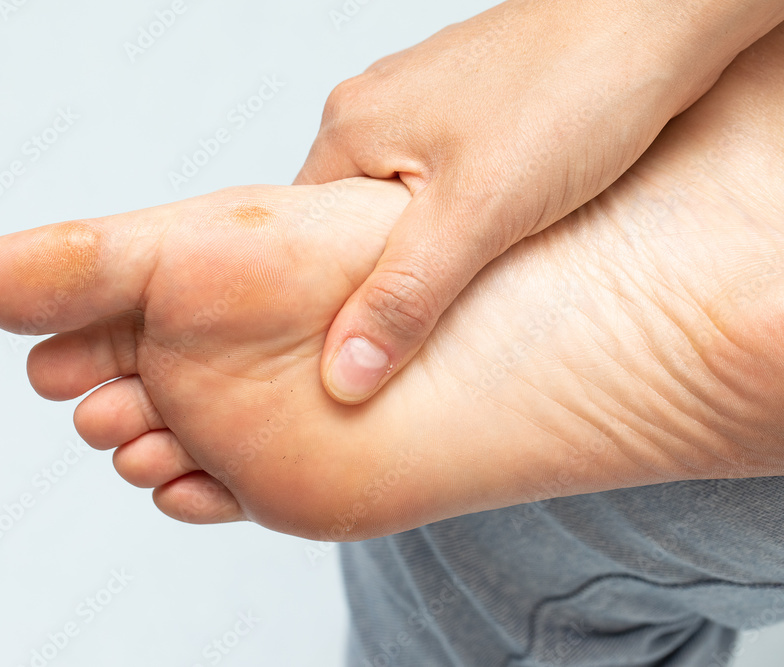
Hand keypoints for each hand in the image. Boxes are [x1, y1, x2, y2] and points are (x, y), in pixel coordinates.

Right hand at [296, 0, 783, 403]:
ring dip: (435, 250)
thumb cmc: (575, 86)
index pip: (301, 241)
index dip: (326, 302)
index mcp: (350, 128)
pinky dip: (470, 219)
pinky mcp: (478, 112)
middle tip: (428, 324)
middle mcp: (378, 109)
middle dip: (388, 279)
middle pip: (351, 227)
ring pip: (406, 209)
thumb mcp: (478, 213)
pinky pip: (448, 186)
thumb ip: (405, 296)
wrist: (664, 15)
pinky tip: (507, 234)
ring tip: (475, 278)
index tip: (362, 347)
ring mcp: (429, 106)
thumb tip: (346, 372)